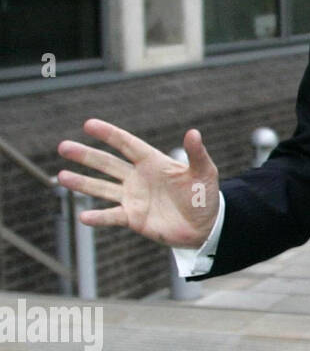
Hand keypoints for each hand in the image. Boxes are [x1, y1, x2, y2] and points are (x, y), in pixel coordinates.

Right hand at [56, 119, 219, 248]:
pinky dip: (98, 217)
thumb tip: (193, 132)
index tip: (89, 124)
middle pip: (108, 163)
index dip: (109, 134)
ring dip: (82, 183)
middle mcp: (138, 178)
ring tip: (61, 176)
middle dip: (86, 155)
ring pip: (102, 188)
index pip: (127, 144)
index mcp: (153, 162)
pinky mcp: (133, 218)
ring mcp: (133, 198)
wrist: (206, 226)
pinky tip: (83, 216)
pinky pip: (111, 216)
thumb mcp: (204, 172)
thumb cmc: (205, 195)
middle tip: (63, 147)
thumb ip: (196, 153)